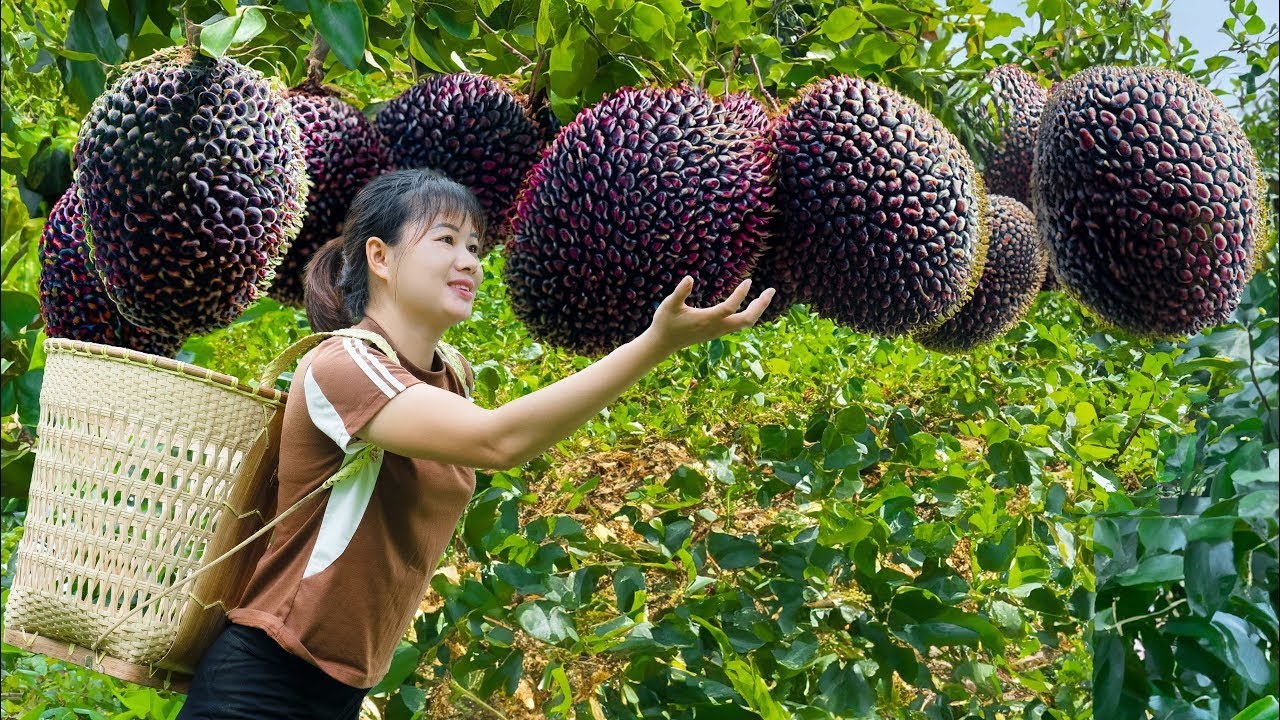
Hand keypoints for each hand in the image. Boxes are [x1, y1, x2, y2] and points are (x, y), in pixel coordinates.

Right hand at [643, 276, 775, 353]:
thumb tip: (690, 278)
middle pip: (747, 320)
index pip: (730, 308)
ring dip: (757, 310)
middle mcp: (716, 327)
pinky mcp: (717, 332)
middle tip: (771, 290)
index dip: (741, 294)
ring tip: (765, 295)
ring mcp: (718, 331)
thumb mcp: (669, 304)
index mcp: (707, 320)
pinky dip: (749, 314)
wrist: (662, 344)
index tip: (749, 281)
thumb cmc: (665, 322)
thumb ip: (680, 292)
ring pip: (745, 323)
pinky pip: (739, 324)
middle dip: (760, 305)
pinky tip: (751, 305)